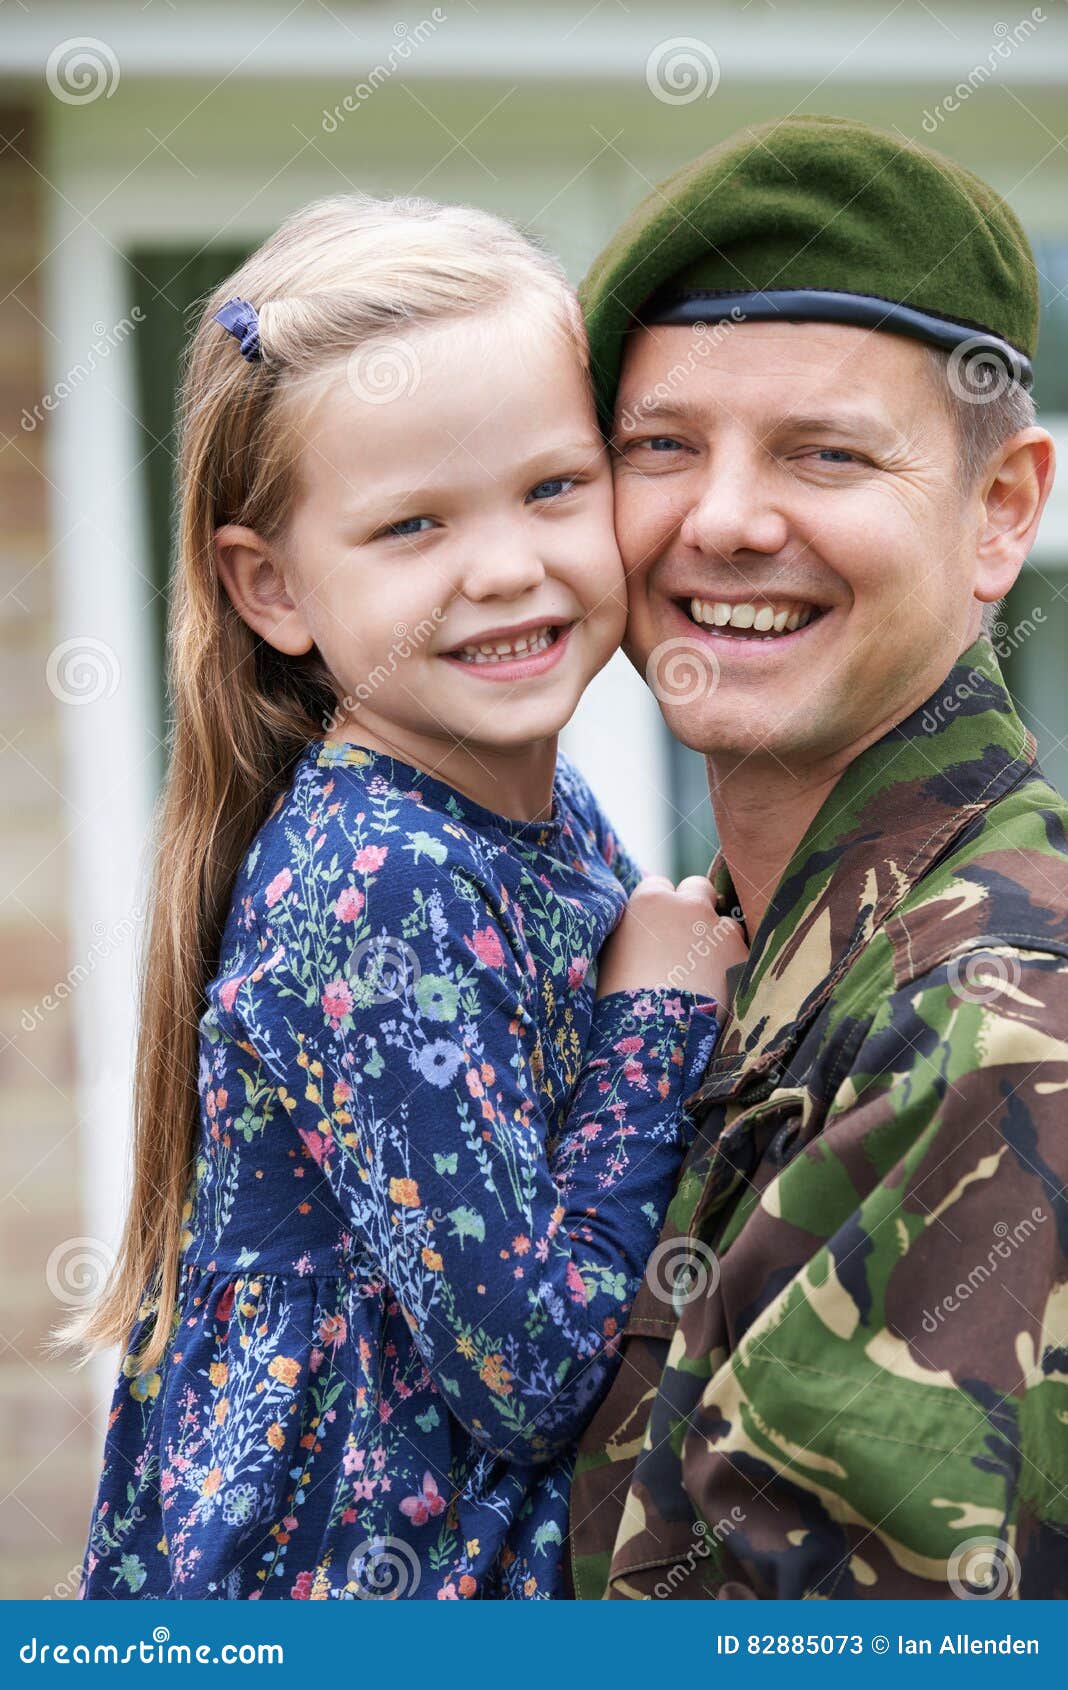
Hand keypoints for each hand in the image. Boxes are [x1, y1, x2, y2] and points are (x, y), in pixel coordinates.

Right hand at [595, 874, 748, 1001]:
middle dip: (696, 906)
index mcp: (650, 900)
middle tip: (689, 938)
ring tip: (705, 973)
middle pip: (698, 888)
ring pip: (725, 922)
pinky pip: (740, 954)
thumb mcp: (615, 952)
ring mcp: (719, 928)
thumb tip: (643, 927)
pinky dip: (733, 968)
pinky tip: (718, 989)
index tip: (659, 927)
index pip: (659, 885)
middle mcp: (687, 905)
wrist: (654, 1034)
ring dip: (718, 940)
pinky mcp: (741, 954)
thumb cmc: (622, 998)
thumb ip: (634, 928)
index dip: (660, 908)